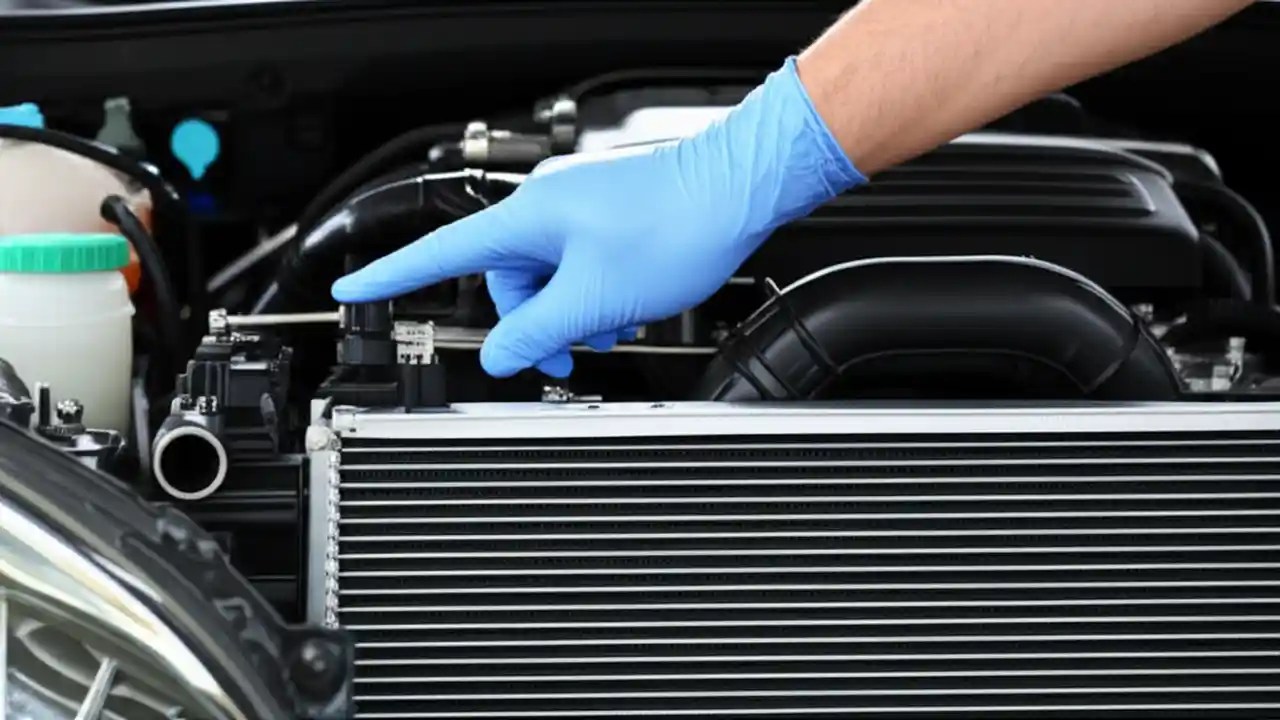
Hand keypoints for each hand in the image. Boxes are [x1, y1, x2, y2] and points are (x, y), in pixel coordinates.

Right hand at [330, 57, 864, 377]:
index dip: (390, 275)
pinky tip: (623, 310)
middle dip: (533, 325)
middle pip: (505, 285)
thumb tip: (501, 356)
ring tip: (611, 326)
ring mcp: (576, 214)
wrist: (739, 192)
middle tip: (569, 355)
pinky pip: (577, 269)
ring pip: (546, 283)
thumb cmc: (675, 227)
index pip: (439, 254)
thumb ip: (537, 334)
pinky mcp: (606, 221)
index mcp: (525, 221)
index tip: (350, 286)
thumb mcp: (594, 299)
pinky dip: (593, 298)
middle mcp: (544, 211)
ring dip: (571, 316)